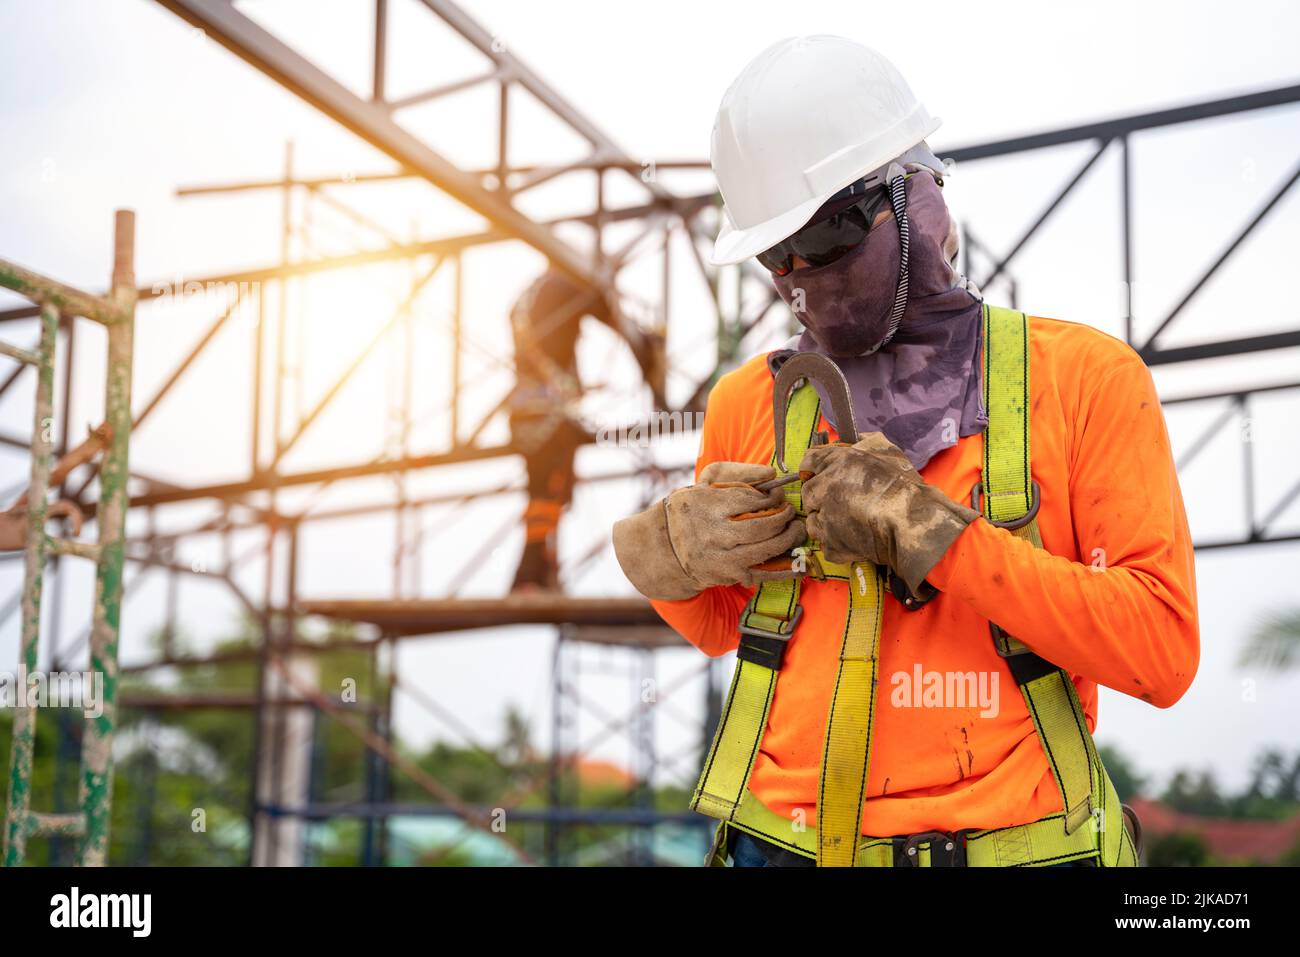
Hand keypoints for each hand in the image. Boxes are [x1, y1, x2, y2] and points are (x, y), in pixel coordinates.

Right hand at [613, 461, 806, 599]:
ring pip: (766, 550)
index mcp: (707, 504)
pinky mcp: (729, 575)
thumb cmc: (692, 508)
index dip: (771, 497)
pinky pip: (764, 574)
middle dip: (785, 518)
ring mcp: (721, 557)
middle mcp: (713, 532)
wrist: (664, 548)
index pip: (750, 499)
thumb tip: (771, 474)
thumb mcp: (707, 481)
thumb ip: (739, 473)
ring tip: (796, 530)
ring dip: (789, 539)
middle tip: (791, 513)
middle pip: (763, 526)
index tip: (778, 495)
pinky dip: (786, 571)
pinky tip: (801, 566)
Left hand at [799, 432, 976, 592]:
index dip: (813, 469)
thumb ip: (864, 440)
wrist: (913, 522)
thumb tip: (855, 437)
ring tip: (848, 523)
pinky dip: (837, 543)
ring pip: (813, 520)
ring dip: (825, 521)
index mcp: (837, 461)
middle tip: (840, 503)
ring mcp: (826, 515)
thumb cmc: (904, 484)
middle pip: (808, 492)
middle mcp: (825, 486)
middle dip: (819, 498)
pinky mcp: (831, 542)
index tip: (818, 476)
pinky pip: (825, 542)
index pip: (809, 461)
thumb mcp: (885, 448)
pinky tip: (854, 539)